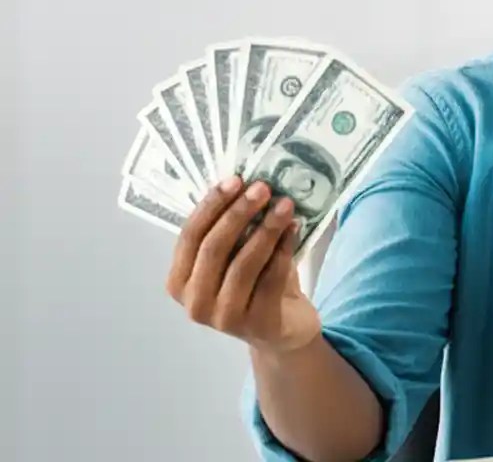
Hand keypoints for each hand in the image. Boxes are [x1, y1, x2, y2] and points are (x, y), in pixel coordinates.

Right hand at [165, 176, 320, 354]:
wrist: (283, 330)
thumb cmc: (254, 286)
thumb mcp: (235, 258)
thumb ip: (231, 231)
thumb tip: (246, 184)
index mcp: (180, 281)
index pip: (190, 236)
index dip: (211, 206)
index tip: (235, 179)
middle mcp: (194, 302)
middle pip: (214, 248)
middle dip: (239, 213)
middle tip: (262, 187)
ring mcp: (222, 317)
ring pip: (243, 263)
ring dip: (266, 229)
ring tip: (285, 204)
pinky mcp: (255, 324)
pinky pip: (270, 279)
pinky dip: (283, 250)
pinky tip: (294, 228)